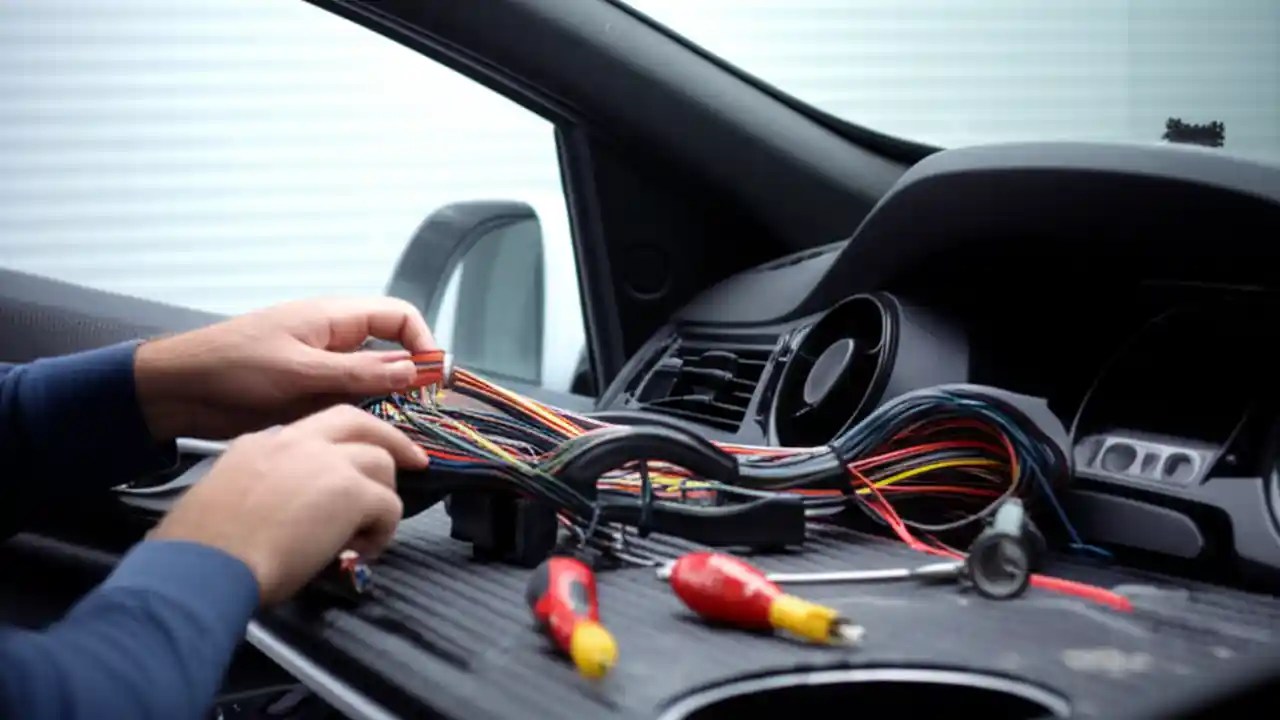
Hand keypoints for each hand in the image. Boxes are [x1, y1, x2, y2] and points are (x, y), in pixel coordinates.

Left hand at [134, 297, 434, 439]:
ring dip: (387, 402)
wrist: (177, 390)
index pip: (399, 316)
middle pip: (391, 349)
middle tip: (422, 413)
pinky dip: (362, 416)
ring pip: (373, 379)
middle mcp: (335, 339)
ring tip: (397, 433)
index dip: (423, 342)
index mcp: (334, 317)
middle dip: (410, 377)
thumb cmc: (233, 368)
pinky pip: (349, 400)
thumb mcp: (299, 372)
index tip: (433, 380)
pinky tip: (365, 439)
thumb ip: (358, 373)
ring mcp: (322, 367)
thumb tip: (412, 371)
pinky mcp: (309, 393)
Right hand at [149, 405, 427, 604]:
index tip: (359, 456)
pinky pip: (389, 506)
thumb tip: (286, 511)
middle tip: (414, 461)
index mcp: (264, 443)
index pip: (317, 428)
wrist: (208, 564)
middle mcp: (297, 441)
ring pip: (381, 463)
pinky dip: (383, 532)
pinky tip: (361, 552)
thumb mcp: (229, 499)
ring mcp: (328, 461)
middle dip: (390, 439)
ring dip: (381, 498)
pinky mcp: (351, 490)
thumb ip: (264, 490)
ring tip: (364, 534)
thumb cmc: (206, 549)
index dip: (346, 441)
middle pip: (358, 422)